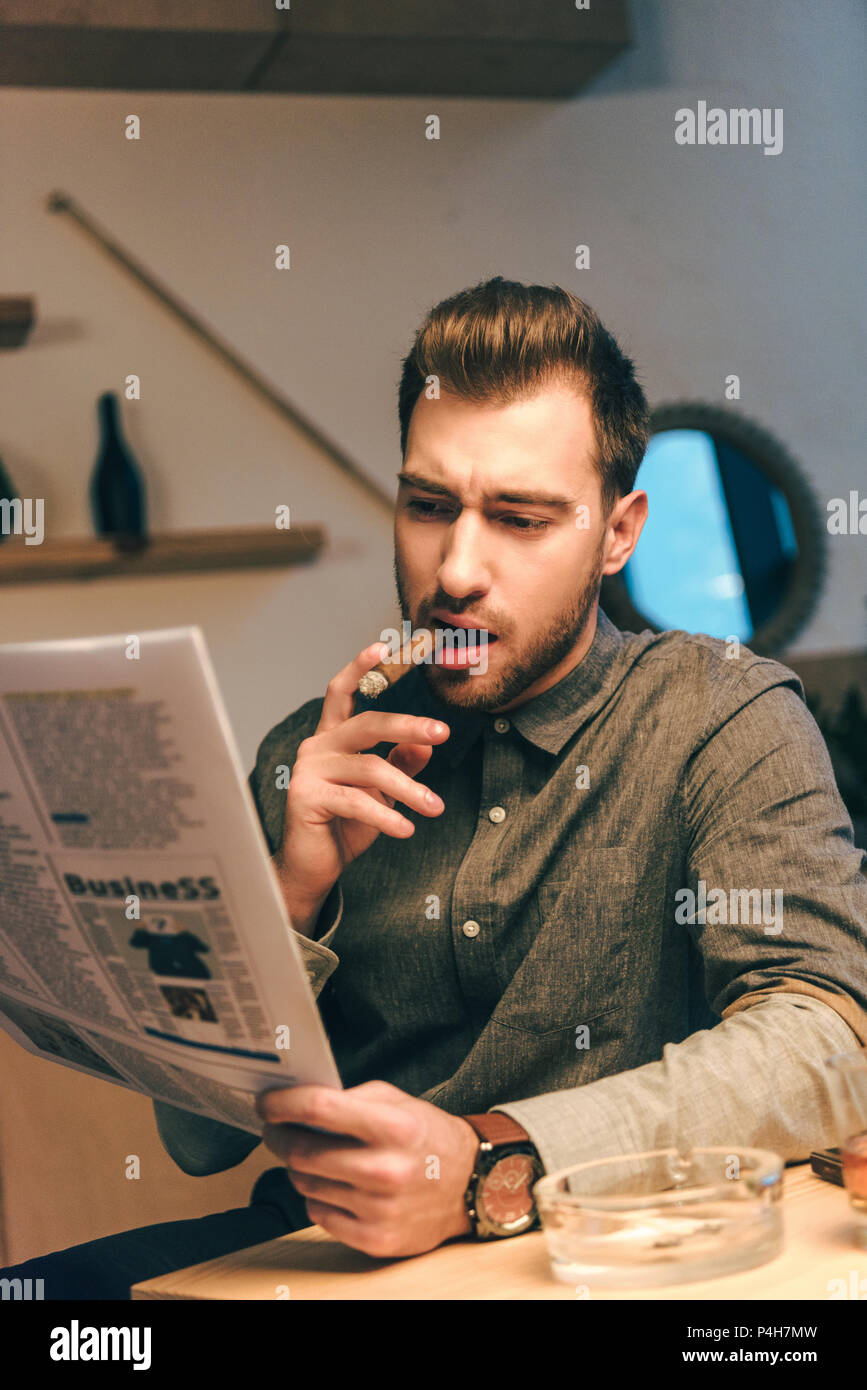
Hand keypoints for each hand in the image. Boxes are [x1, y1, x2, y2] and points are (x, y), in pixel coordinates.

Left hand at [255, 1080, 478, 1257]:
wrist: (471, 1185)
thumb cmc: (427, 1137)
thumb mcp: (398, 1102)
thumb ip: (350, 1098)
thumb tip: (298, 1103)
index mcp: (394, 1127)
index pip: (320, 1109)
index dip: (283, 1103)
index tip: (266, 1103)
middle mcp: (386, 1169)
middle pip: (302, 1152)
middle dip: (278, 1137)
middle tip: (275, 1130)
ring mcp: (379, 1209)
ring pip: (305, 1184)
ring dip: (298, 1167)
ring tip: (310, 1156)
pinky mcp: (375, 1239)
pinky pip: (318, 1215)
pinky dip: (317, 1197)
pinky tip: (332, 1185)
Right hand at [273, 643, 449, 933]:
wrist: (313, 867)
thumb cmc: (345, 825)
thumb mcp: (381, 794)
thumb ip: (400, 765)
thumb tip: (426, 744)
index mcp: (332, 738)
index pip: (341, 693)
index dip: (359, 668)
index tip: (382, 645)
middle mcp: (316, 747)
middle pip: (366, 723)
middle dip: (408, 725)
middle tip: (443, 733)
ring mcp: (308, 770)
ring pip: (369, 768)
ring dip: (408, 789)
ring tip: (435, 808)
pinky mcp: (304, 796)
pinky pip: (356, 801)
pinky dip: (386, 816)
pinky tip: (407, 829)